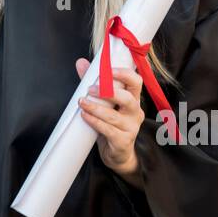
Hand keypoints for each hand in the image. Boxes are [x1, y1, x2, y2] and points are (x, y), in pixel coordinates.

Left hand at [75, 57, 144, 185]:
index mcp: (133, 99)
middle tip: (90, 89)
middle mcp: (135, 112)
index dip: (124, 74)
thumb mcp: (105, 103)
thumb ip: (95, 82)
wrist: (117, 153)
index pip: (136, 82)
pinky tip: (84, 116)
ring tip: (82, 102)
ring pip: (114, 116)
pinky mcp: (122, 141)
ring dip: (96, 108)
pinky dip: (95, 122)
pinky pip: (108, 130)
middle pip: (128, 98)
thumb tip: (81, 62)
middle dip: (108, 91)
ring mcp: (131, 128)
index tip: (108, 70)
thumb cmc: (111, 124)